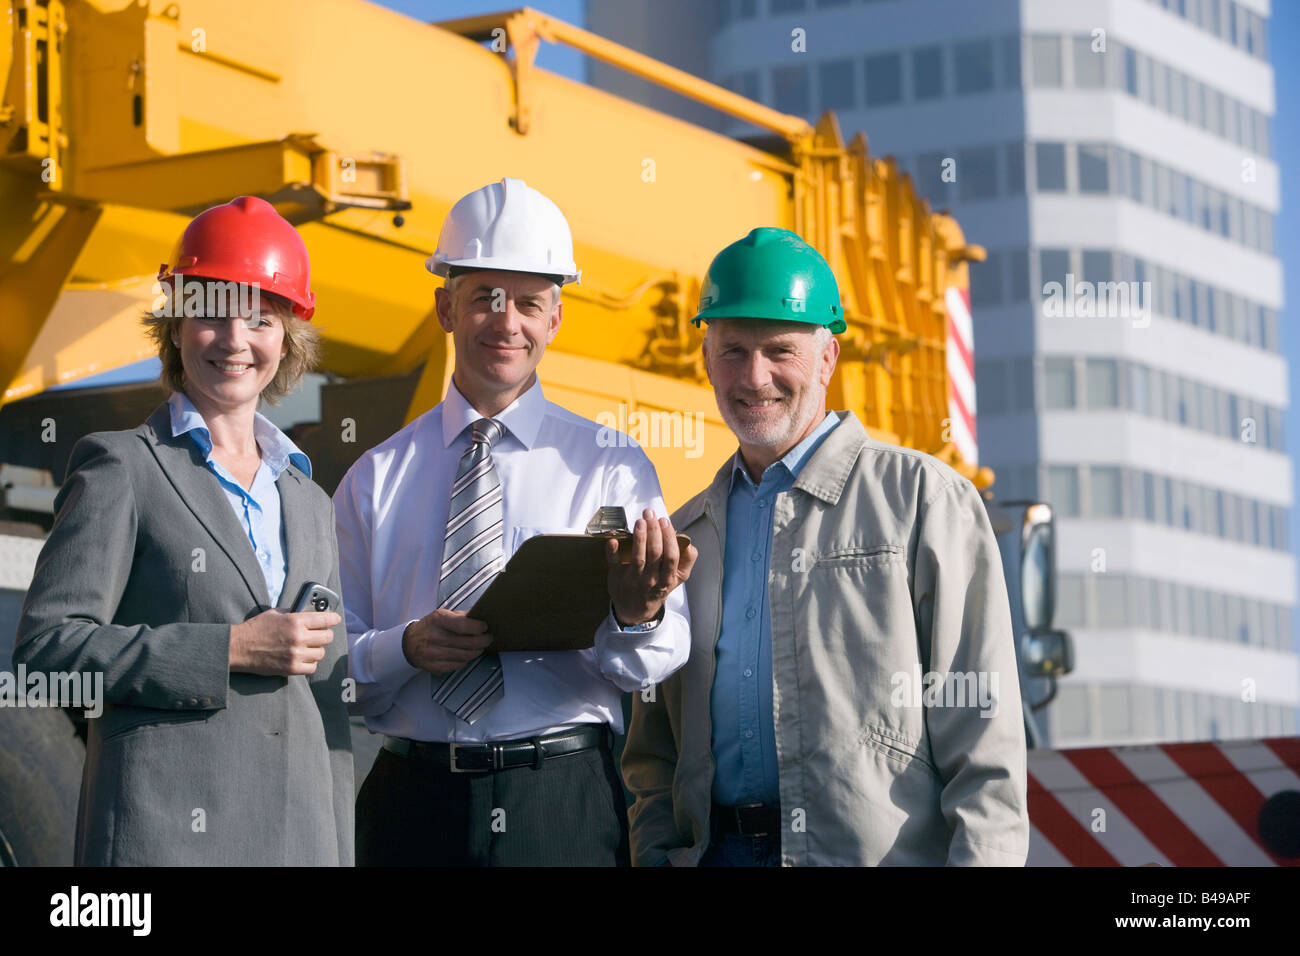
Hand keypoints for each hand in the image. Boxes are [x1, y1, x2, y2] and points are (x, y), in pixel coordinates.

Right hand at [229, 608, 339, 676]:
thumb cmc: (256, 628)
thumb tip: (311, 614)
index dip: (333, 619)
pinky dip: (310, 664)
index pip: (325, 619)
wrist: (238, 648)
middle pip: (327, 637)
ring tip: (308, 648)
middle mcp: (298, 637)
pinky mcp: (291, 668)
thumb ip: (294, 613)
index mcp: (295, 620)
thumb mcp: (275, 613)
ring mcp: (296, 654)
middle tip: (319, 635)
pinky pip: (312, 667)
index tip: (335, 619)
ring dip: (316, 650)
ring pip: (321, 653)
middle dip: (325, 635)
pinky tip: (303, 659)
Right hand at [401, 609, 493, 673]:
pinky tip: (467, 654)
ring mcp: (433, 654)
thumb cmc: (431, 627)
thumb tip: (481, 619)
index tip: (485, 627)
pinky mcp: (433, 666)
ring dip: (477, 651)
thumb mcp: (442, 615)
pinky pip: (458, 665)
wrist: (408, 643)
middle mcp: (434, 637)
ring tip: (480, 646)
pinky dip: (466, 660)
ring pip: (465, 656)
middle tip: (489, 638)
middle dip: (483, 641)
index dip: (477, 627)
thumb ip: (461, 617)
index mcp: (437, 620)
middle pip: (467, 643)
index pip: (462, 625)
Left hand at [606, 509, 696, 626]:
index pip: (671, 557)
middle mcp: (651, 580)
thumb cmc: (657, 588)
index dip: (669, 538)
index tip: (665, 521)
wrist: (636, 610)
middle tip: (650, 514)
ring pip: (638, 557)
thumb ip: (686, 561)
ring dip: (639, 537)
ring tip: (640, 521)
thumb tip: (689, 544)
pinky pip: (614, 563)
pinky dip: (613, 551)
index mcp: (667, 579)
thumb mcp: (677, 579)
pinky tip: (614, 539)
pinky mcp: (617, 577)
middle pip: (655, 553)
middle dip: (654, 531)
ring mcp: (633, 579)